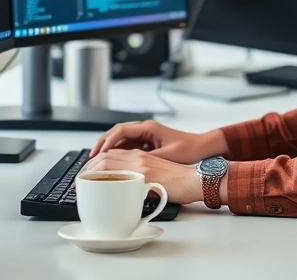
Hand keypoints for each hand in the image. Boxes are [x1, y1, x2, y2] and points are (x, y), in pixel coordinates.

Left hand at [81, 149, 202, 204]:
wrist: (195, 181)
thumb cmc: (179, 183)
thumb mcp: (155, 177)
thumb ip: (138, 179)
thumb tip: (124, 191)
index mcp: (140, 156)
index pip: (111, 154)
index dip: (95, 162)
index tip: (86, 174)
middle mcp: (138, 157)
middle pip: (105, 156)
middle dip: (88, 168)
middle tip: (80, 180)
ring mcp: (140, 164)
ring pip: (107, 161)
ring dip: (91, 172)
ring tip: (83, 184)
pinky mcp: (145, 174)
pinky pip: (119, 173)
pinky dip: (104, 178)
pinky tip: (97, 186)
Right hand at [89, 120, 228, 164]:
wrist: (205, 148)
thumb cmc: (191, 149)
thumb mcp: (169, 156)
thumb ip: (150, 160)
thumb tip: (131, 167)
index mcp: (149, 128)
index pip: (120, 131)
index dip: (106, 142)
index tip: (97, 153)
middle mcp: (145, 130)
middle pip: (117, 134)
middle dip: (102, 145)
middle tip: (91, 158)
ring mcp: (147, 137)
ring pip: (121, 141)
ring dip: (109, 150)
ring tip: (97, 163)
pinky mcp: (149, 145)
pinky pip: (129, 147)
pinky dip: (119, 155)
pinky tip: (112, 165)